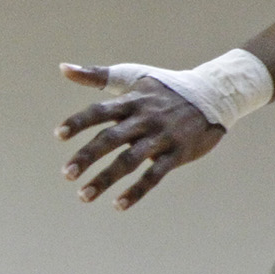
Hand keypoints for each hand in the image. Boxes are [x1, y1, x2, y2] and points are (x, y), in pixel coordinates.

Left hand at [55, 64, 225, 208]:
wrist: (215, 94)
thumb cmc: (164, 87)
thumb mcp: (132, 76)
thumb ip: (96, 75)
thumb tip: (62, 68)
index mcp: (131, 101)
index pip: (100, 111)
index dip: (79, 121)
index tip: (59, 135)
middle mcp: (144, 119)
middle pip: (111, 138)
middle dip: (88, 156)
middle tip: (67, 174)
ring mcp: (161, 137)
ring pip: (130, 160)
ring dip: (106, 179)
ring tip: (83, 196)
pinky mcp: (177, 153)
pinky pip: (154, 175)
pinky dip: (136, 191)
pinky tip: (118, 205)